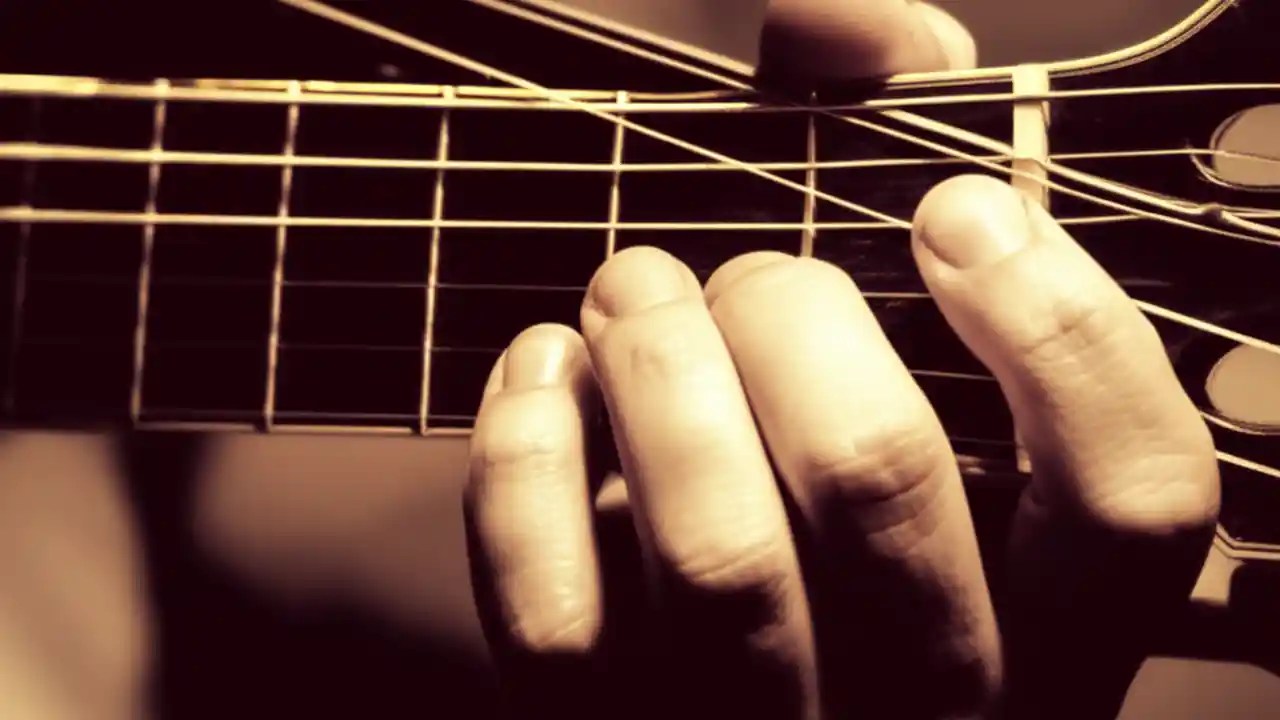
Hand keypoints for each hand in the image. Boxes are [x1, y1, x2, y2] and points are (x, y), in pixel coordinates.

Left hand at [465, 3, 1219, 718]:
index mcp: (1050, 631)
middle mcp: (935, 704)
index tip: (952, 214)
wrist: (703, 670)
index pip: (1129, 497)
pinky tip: (540, 375)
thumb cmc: (827, 478)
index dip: (1056, 327)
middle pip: (876, 482)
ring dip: (659, 365)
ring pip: (719, 558)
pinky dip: (526, 466)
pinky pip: (558, 621)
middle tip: (750, 274)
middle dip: (788, 310)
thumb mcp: (915, 369)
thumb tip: (846, 28)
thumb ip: (904, 171)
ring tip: (631, 288)